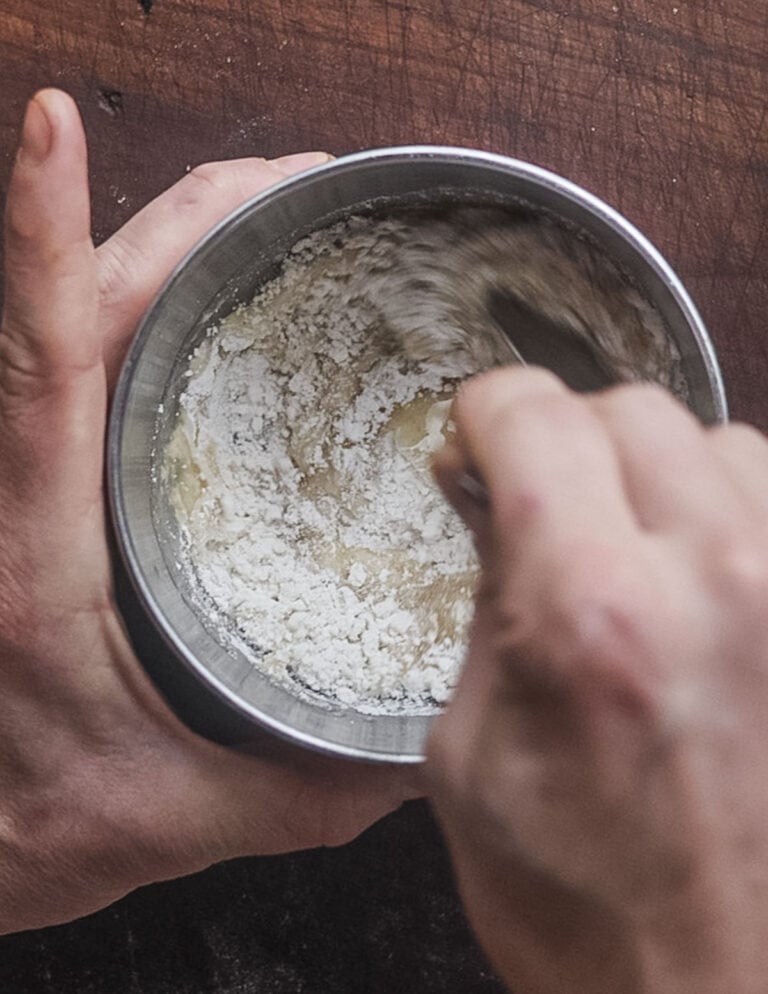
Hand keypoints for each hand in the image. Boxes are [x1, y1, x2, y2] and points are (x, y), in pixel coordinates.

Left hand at [0, 89, 415, 935]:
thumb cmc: (50, 820)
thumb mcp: (189, 809)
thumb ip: (314, 781)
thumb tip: (432, 740)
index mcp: (31, 562)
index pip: (38, 371)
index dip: (39, 243)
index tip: (51, 130)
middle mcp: (16, 494)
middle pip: (81, 308)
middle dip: (182, 220)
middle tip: (301, 182)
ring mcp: (25, 477)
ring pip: (78, 314)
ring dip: (167, 240)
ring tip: (275, 208)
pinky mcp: (44, 480)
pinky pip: (79, 354)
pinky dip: (146, 295)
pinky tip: (216, 290)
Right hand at [427, 367, 767, 993]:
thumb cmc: (592, 911)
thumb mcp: (470, 758)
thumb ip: (486, 606)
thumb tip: (495, 508)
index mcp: (592, 618)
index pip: (537, 419)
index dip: (488, 411)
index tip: (477, 437)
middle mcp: (717, 584)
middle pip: (634, 408)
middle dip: (567, 438)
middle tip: (540, 498)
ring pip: (722, 442)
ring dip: (656, 474)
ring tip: (627, 546)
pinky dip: (726, 515)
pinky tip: (695, 577)